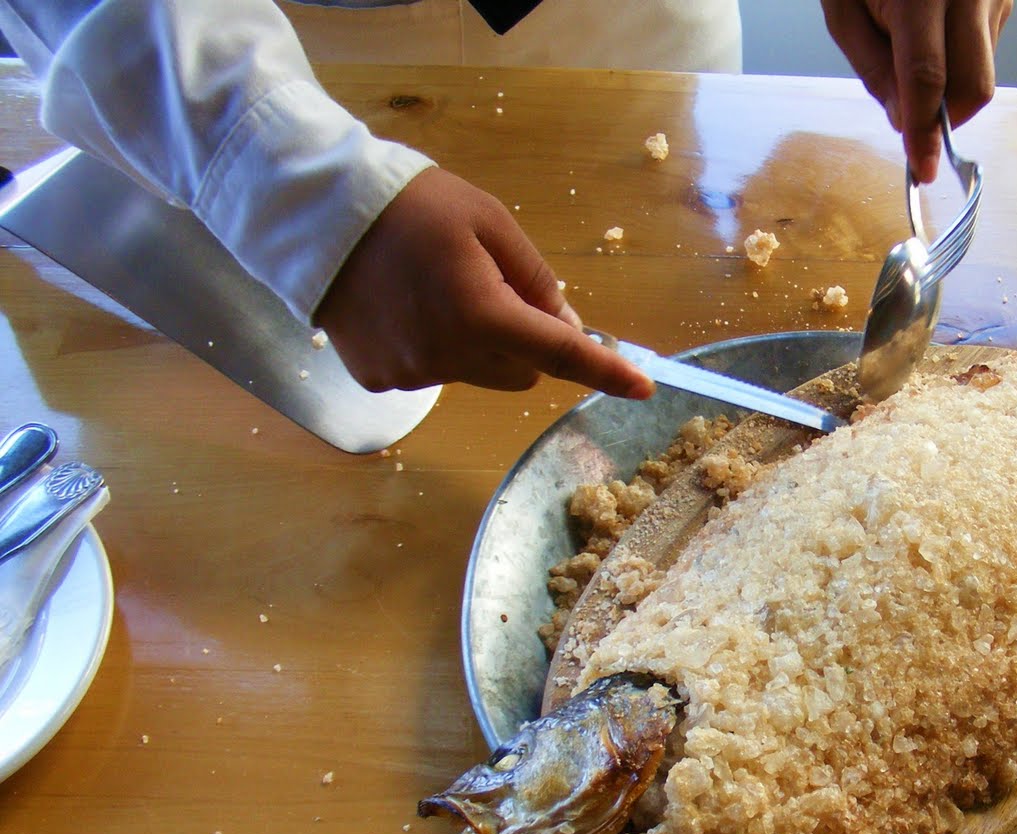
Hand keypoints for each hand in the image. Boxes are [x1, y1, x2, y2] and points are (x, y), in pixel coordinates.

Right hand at [313, 167, 652, 397]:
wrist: (315, 213)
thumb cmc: (411, 205)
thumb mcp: (489, 221)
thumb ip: (534, 276)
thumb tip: (563, 323)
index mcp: (482, 314)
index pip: (561, 353)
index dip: (606, 372)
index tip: (643, 387)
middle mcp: (450, 355)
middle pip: (522, 372)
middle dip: (525, 341)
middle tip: (493, 287)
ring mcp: (412, 373)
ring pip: (478, 373)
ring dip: (478, 344)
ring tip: (436, 289)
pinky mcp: (380, 379)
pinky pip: (433, 371)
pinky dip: (433, 346)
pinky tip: (403, 307)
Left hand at [821, 0, 1011, 182]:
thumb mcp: (845, 9)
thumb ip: (873, 68)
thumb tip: (903, 121)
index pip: (927, 78)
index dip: (924, 131)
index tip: (923, 168)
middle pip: (974, 85)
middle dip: (946, 118)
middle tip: (917, 121)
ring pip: (983, 73)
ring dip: (950, 85)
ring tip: (916, 46)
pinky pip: (987, 51)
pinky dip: (959, 60)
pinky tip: (936, 32)